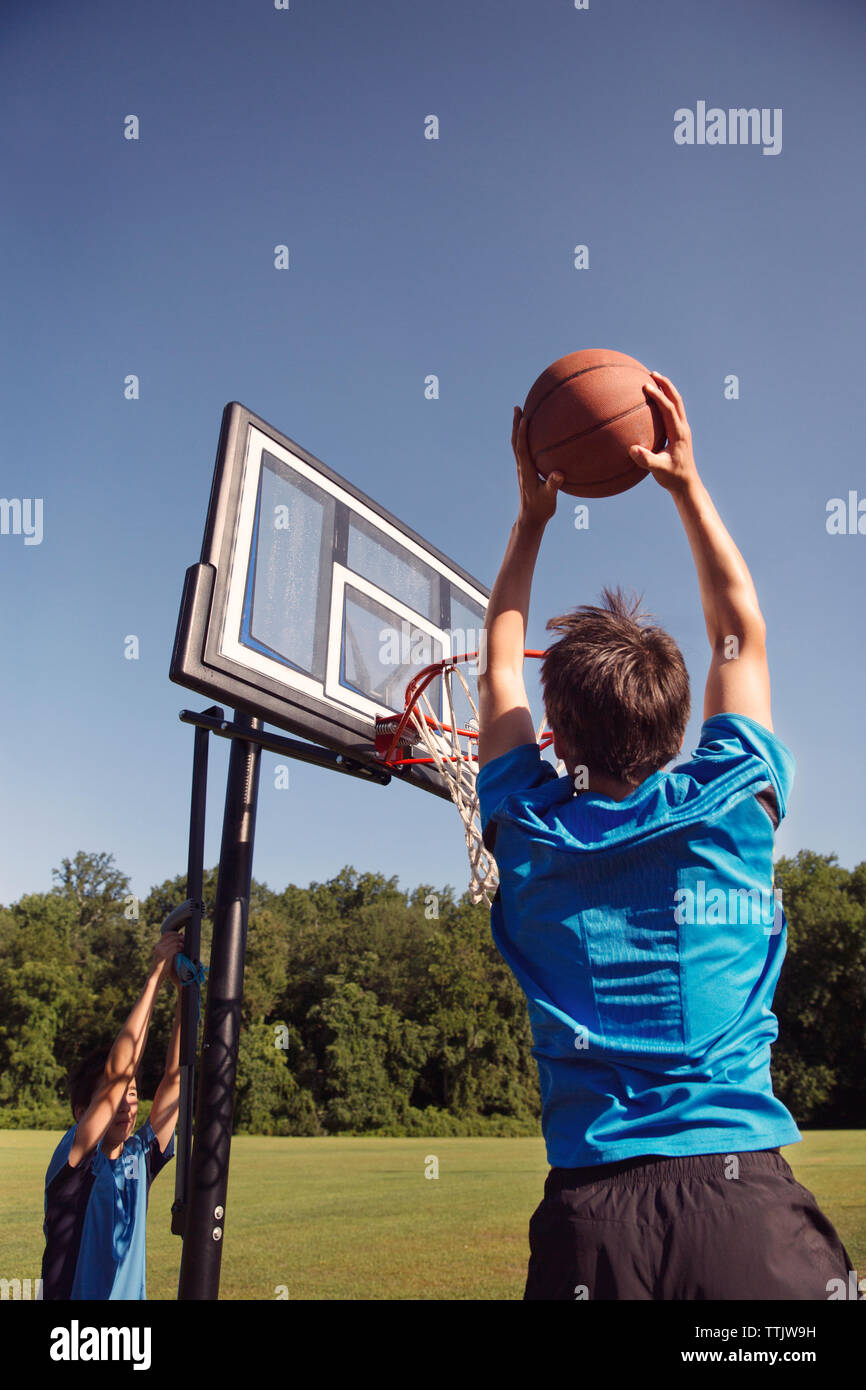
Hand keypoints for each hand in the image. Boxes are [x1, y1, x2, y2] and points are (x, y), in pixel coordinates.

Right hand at [151, 930, 183, 987]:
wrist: (155, 977)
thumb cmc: (161, 966)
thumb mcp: (164, 955)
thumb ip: (170, 946)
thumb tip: (181, 935)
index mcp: (157, 946)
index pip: (167, 934)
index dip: (175, 933)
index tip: (181, 936)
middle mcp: (158, 947)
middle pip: (172, 937)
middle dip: (180, 938)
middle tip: (185, 940)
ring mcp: (161, 951)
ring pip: (174, 942)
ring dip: (181, 943)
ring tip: (184, 946)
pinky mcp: (165, 955)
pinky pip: (175, 948)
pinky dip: (180, 948)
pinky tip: (182, 950)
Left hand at [512, 406, 562, 527]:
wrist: (530, 518)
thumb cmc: (540, 508)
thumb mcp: (549, 498)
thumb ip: (553, 485)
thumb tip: (558, 474)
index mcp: (526, 471)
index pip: (521, 449)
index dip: (521, 433)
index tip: (523, 419)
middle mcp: (521, 467)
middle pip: (515, 442)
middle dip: (515, 424)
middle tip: (517, 408)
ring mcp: (522, 469)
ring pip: (517, 445)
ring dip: (517, 429)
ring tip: (522, 414)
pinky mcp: (526, 471)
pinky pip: (523, 451)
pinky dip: (524, 438)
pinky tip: (532, 433)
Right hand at [629, 372, 698, 494]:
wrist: (686, 484)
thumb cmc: (672, 477)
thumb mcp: (659, 470)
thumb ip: (647, 460)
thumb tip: (632, 449)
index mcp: (679, 433)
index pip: (669, 409)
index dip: (659, 396)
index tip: (646, 386)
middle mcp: (683, 428)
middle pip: (677, 399)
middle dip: (665, 385)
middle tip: (652, 374)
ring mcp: (682, 430)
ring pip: (676, 404)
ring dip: (666, 391)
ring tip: (653, 381)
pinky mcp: (679, 434)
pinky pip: (671, 413)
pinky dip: (664, 403)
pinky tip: (651, 404)